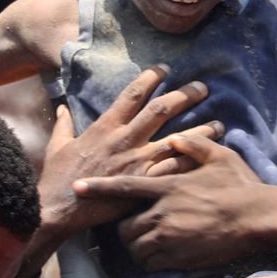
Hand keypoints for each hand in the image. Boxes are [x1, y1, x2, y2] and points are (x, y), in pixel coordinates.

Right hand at [39, 65, 221, 235]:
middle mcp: (125, 139)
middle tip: (203, 88)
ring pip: (177, 139)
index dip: (151, 78)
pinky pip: (175, 169)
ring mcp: (137, 162)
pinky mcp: (144, 184)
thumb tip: (61, 108)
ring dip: (200, 131)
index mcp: (106, 126)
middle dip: (185, 96)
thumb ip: (63, 125)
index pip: (133, 94)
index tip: (165, 68)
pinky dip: (193, 162)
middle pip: (162, 109)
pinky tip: (210, 160)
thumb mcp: (58, 146)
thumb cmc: (57, 178)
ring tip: (220, 125)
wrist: (58, 208)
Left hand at [74, 132, 263, 270]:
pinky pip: (152, 263)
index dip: (98, 188)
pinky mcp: (180, 257)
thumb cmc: (241, 185)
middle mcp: (163, 212)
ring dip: (137, 247)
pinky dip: (152, 261)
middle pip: (124, 226)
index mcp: (168, 186)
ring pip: (135, 247)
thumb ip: (193, 145)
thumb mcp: (219, 157)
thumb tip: (175, 137)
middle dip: (125, 230)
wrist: (259, 218)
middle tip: (136, 227)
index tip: (77, 187)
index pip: (124, 187)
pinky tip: (163, 256)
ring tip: (148, 244)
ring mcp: (170, 237)